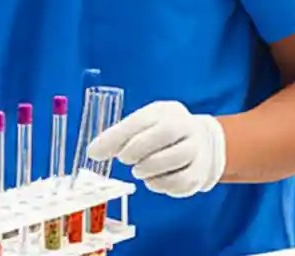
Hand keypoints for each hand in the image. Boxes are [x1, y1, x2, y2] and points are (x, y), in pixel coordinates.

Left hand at [87, 100, 225, 197]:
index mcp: (166, 111)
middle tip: (124, 159)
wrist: (201, 144)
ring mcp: (196, 149)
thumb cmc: (162, 135)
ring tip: (139, 170)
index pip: (141, 119)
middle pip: (164, 133)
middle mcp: (186, 126)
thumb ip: (118, 137)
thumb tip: (93, 152)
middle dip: (137, 149)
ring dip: (149, 168)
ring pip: (174, 158)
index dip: (117, 137)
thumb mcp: (141, 127)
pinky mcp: (199, 172)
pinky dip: (161, 184)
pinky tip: (153, 179)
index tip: (97, 152)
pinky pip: (180, 181)